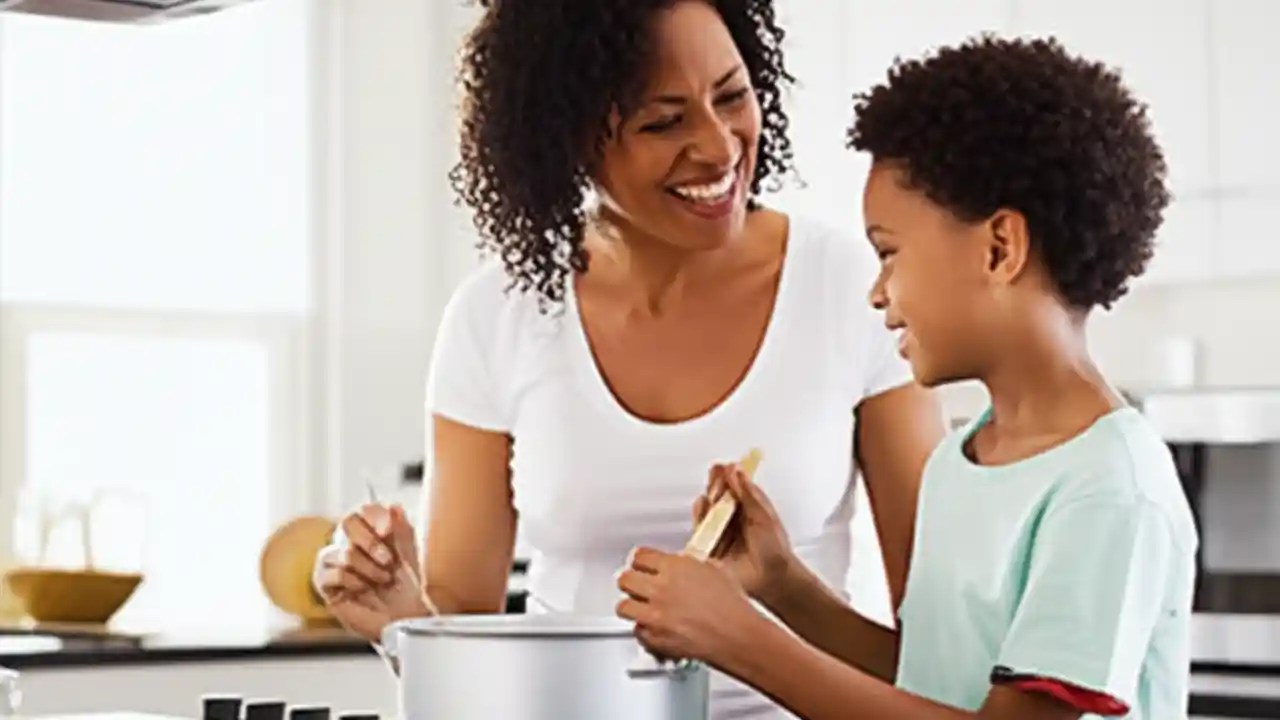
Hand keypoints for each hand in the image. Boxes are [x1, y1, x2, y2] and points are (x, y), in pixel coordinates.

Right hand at [312, 503, 429, 641]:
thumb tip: (394, 506)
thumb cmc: (410, 588)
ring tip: (382, 581)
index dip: (375, 517)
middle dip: (372, 542)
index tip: (388, 530)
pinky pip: (334, 573)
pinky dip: (354, 582)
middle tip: (389, 561)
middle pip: (347, 522)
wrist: (405, 620)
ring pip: (345, 551)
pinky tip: (363, 590)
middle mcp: (352, 541)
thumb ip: (403, 531)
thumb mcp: (412, 557)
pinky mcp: (326, 583)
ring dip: (369, 568)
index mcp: (373, 531)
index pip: (364, 510)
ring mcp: (336, 561)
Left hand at [615, 547, 762, 667]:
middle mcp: (659, 589)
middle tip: (636, 584)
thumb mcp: (714, 569)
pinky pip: (637, 631)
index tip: (641, 564)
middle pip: (624, 579)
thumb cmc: (731, 606)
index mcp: (673, 567)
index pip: (639, 556)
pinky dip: (644, 630)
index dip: (640, 560)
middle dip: (630, 581)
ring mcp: (654, 614)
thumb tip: (681, 564)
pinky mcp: (654, 637)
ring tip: (641, 607)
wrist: (736, 636)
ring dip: (632, 606)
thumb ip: (689, 564)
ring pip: (623, 606)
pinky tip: (655, 627)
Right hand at [695, 463, 796, 603]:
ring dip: (708, 497)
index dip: (727, 475)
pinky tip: (702, 505)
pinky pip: (699, 528)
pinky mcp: (709, 545)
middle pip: (717, 495)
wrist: (771, 577)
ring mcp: (719, 531)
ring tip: (714, 492)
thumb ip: (750, 495)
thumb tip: (738, 471)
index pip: (733, 486)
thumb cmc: (774, 549)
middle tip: (716, 475)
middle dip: (715, 483)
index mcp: (746, 508)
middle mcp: (730, 518)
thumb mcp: (764, 516)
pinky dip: (699, 515)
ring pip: (707, 509)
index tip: (725, 466)